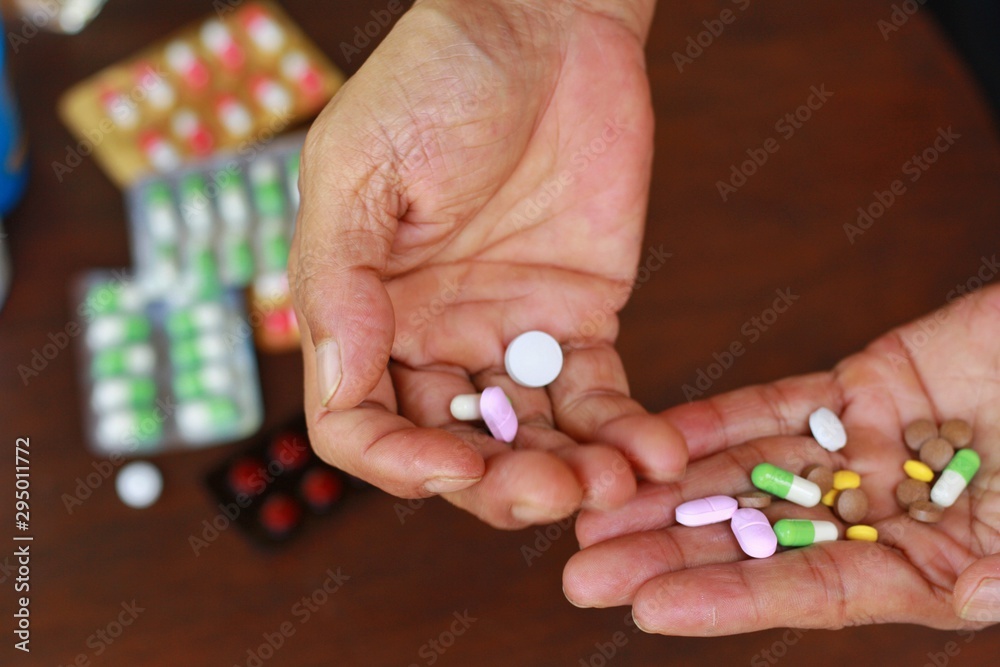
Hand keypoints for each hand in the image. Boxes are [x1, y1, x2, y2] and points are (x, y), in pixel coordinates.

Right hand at [289, 0, 683, 526]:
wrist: (544, 23)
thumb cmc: (435, 78)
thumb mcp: (360, 170)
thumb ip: (340, 282)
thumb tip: (337, 385)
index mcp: (365, 310)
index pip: (360, 424)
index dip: (398, 465)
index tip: (456, 465)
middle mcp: (431, 336)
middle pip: (452, 449)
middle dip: (499, 485)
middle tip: (555, 492)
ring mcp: (507, 332)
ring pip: (529, 439)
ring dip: (567, 476)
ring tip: (611, 484)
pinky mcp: (580, 318)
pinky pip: (598, 397)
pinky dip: (624, 433)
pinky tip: (650, 454)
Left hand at [563, 284, 999, 632]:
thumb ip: (994, 576)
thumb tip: (953, 599)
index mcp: (936, 575)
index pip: (813, 596)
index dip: (729, 603)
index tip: (644, 610)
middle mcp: (890, 522)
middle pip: (760, 541)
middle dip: (668, 555)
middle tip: (579, 573)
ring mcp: (873, 453)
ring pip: (753, 475)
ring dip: (671, 492)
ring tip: (589, 510)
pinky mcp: (867, 388)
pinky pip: (778, 406)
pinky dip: (717, 422)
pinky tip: (651, 438)